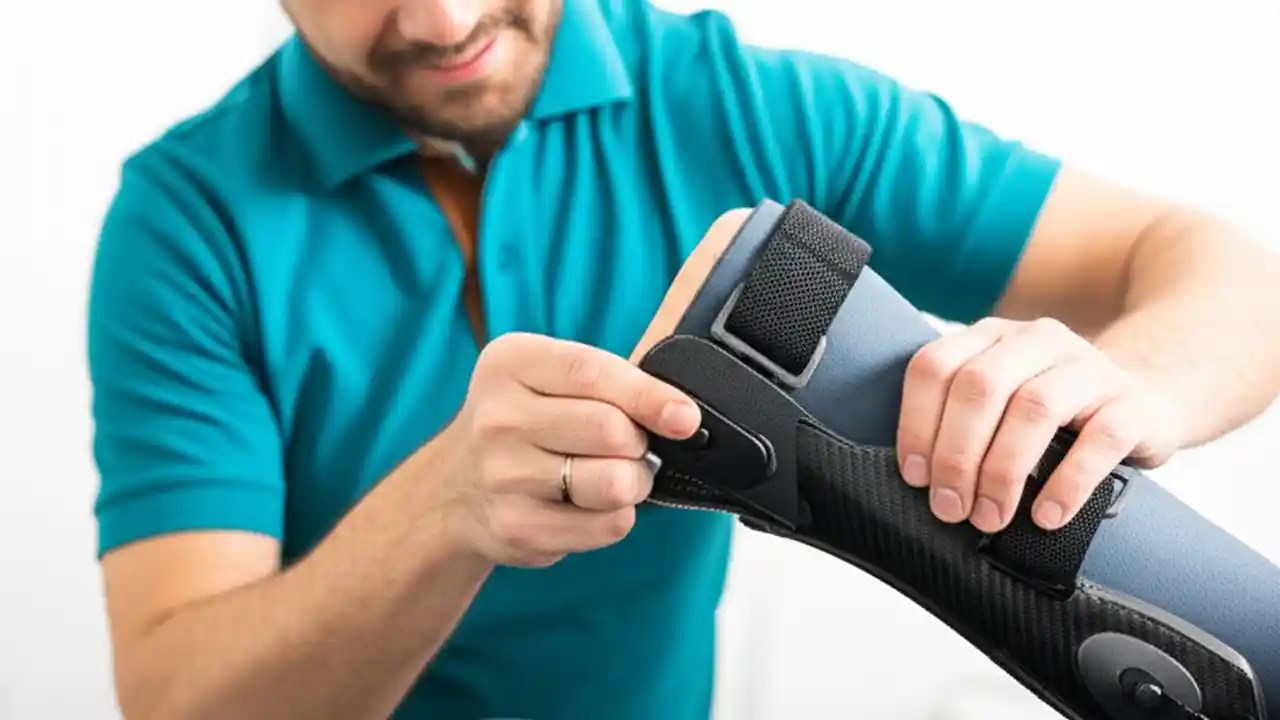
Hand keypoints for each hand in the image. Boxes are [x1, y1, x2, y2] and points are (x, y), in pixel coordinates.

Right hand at [441, 332, 700, 566]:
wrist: (455, 489)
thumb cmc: (524, 423)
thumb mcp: (549, 378)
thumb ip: (611, 382)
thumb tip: (682, 416)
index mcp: (508, 363)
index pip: (592, 373)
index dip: (650, 396)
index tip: (685, 418)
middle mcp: (497, 418)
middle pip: (611, 431)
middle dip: (639, 443)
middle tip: (629, 447)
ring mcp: (502, 476)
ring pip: (615, 483)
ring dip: (633, 483)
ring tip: (613, 476)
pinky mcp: (516, 528)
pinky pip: (607, 525)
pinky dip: (615, 517)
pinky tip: (586, 505)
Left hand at [896, 317, 1185, 532]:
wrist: (1146, 402)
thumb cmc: (1055, 413)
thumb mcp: (1002, 400)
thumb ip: (961, 418)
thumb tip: (922, 479)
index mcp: (991, 337)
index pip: (935, 367)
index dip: (917, 424)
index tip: (915, 476)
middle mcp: (1036, 340)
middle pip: (979, 388)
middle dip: (956, 456)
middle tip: (950, 507)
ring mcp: (1088, 367)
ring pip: (1033, 408)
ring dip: (1002, 471)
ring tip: (990, 515)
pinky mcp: (1132, 403)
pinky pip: (1099, 439)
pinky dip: (1067, 482)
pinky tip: (1047, 515)